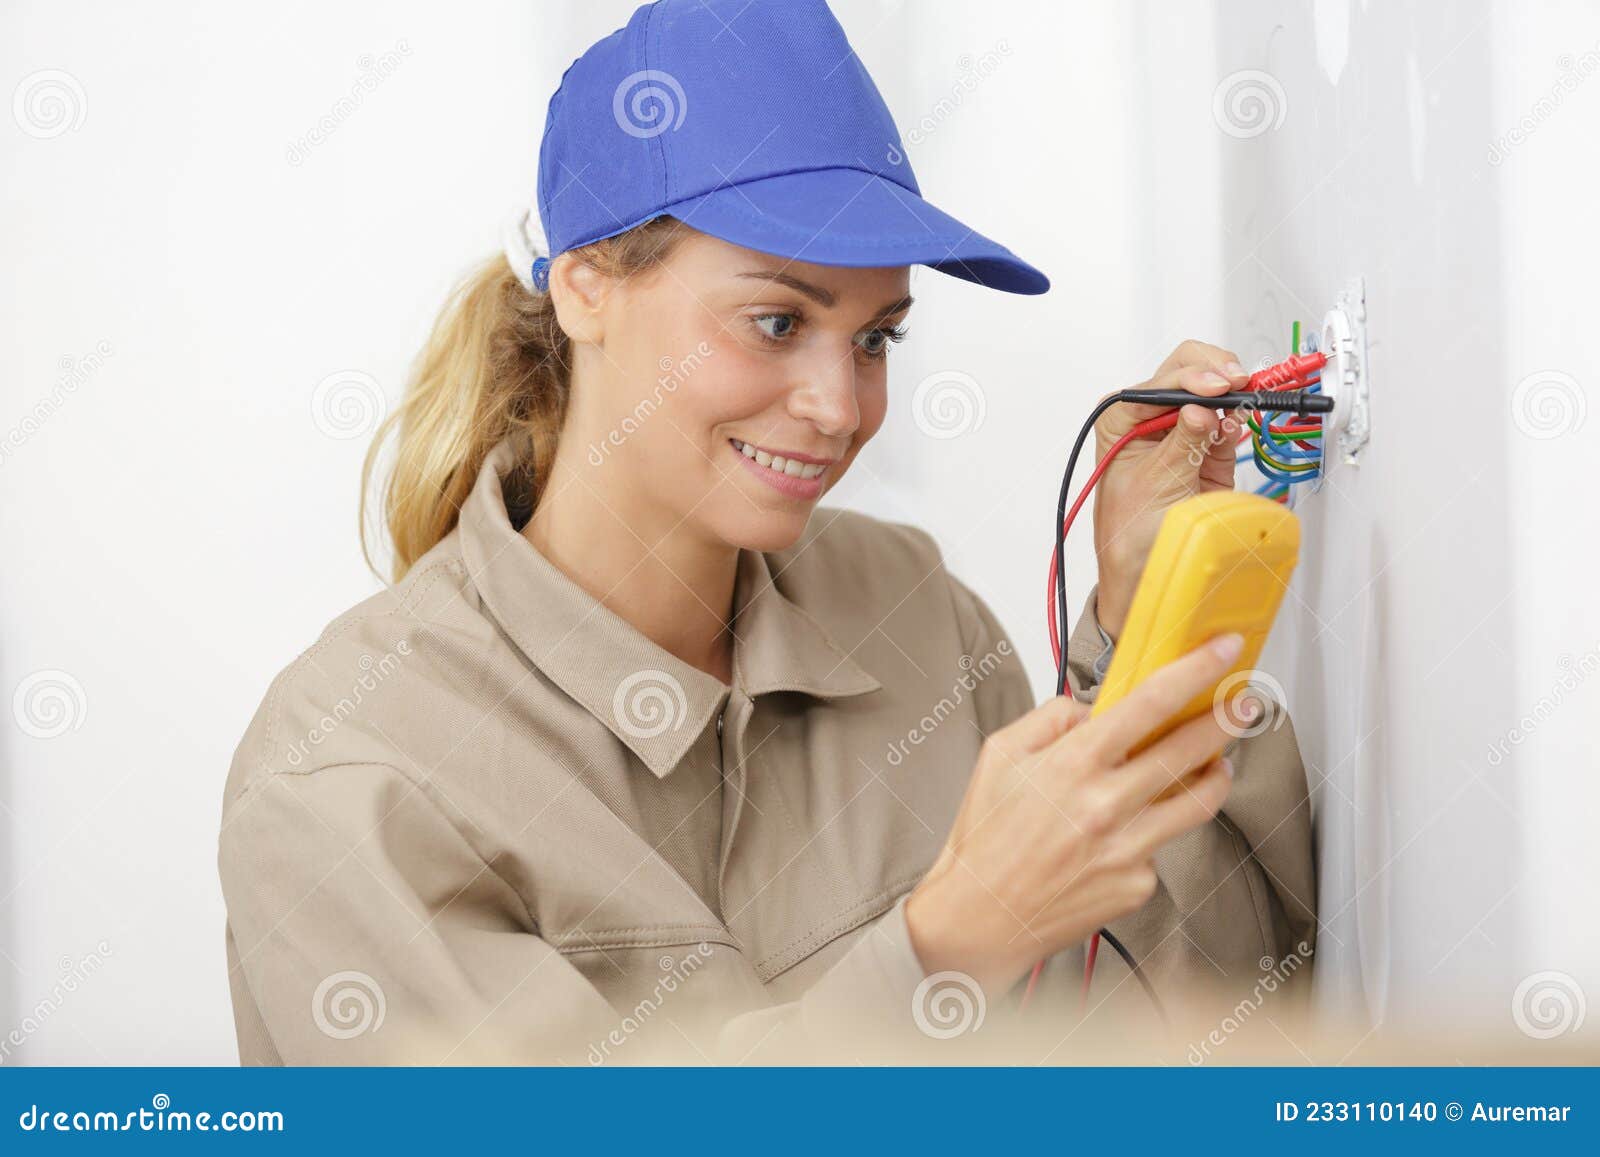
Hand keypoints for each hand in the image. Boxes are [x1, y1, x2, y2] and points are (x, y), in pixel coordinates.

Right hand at [904, 632, 1244, 996]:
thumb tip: (1089, 710)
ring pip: (1199, 802)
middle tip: (1244, 704)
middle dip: (1227, 719)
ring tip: (1218, 762)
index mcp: (1073, 764)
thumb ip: (1048, 719)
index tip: (1222, 651)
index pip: (1149, 703)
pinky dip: (1153, 831)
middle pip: (1190, 750)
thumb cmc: (985, 837)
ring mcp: (1128, 849)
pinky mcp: (1137, 884)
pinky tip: (1130, 832)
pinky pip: (1161, 847)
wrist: (982, 917)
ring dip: (1217, 774)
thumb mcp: (999, 755)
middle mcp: (1107, 805)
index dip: (1195, 671)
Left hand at [1092, 340, 1249, 639]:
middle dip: (1215, 372)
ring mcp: (1181, 428)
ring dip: (1231, 392)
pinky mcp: (1209, 447)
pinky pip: (1228, 421)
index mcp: (1121, 418)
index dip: (1192, 377)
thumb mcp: (1156, 484)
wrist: (1144, 567)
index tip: (1217, 388)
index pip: (1160, 382)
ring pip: (1214, 389)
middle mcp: (1149, 416)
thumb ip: (1183, 445)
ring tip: (1243, 402)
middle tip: (1237, 384)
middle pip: (1188, 369)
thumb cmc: (1130, 530)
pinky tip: (1239, 423)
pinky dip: (1237, 418)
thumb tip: (1202, 410)